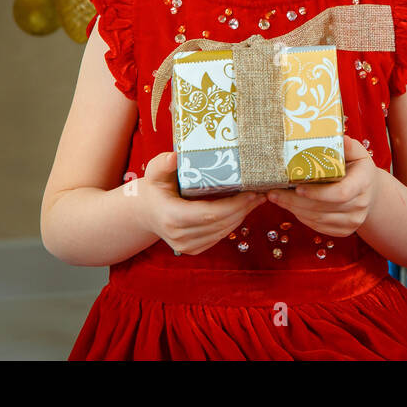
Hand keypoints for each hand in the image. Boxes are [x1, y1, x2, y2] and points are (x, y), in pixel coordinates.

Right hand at [130, 152, 265, 254]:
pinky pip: (219, 237)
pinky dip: (233, 223)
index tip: (251, 191)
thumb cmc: (155, 187)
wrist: (146, 211)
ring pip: (223, 232)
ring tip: (257, 199)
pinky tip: (243, 209)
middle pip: (221, 224)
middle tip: (261, 192)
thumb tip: (174, 157)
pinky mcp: (192, 250)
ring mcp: (186, 246)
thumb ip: (162, 164)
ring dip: (242, 215)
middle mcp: (179, 236)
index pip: (211, 213)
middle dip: (244, 208)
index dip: (234, 204)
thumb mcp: (155, 172)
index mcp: (172, 217)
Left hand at [264, 136, 379, 237]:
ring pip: (317, 219)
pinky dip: (301, 217)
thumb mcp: (357, 153)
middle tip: (273, 192)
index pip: (340, 193)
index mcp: (363, 183)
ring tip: (276, 197)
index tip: (296, 187)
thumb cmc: (359, 169)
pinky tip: (290, 206)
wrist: (371, 193)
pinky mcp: (343, 231)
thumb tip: (341, 138)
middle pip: (323, 208)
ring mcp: (353, 221)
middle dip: (294, 201)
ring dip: (293, 209)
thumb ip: (348, 146)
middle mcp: (360, 205)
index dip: (317, 193)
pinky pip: (317, 226)